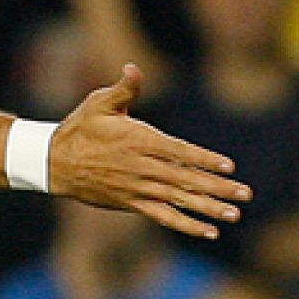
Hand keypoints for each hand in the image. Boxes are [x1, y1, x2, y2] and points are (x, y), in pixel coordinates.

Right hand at [48, 64, 249, 238]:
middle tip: (245, 193)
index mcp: (136, 139)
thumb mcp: (98, 103)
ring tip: (234, 214)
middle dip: (217, 187)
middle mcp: (140, 166)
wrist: (53, 163)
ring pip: (178, 200)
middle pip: (185, 178)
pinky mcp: (131, 203)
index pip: (178, 151)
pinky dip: (186, 225)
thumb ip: (124, 88)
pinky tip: (208, 231)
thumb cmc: (79, 128)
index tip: (229, 167)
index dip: (204, 159)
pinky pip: (163, 217)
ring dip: (208, 208)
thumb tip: (133, 67)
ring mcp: (136, 187)